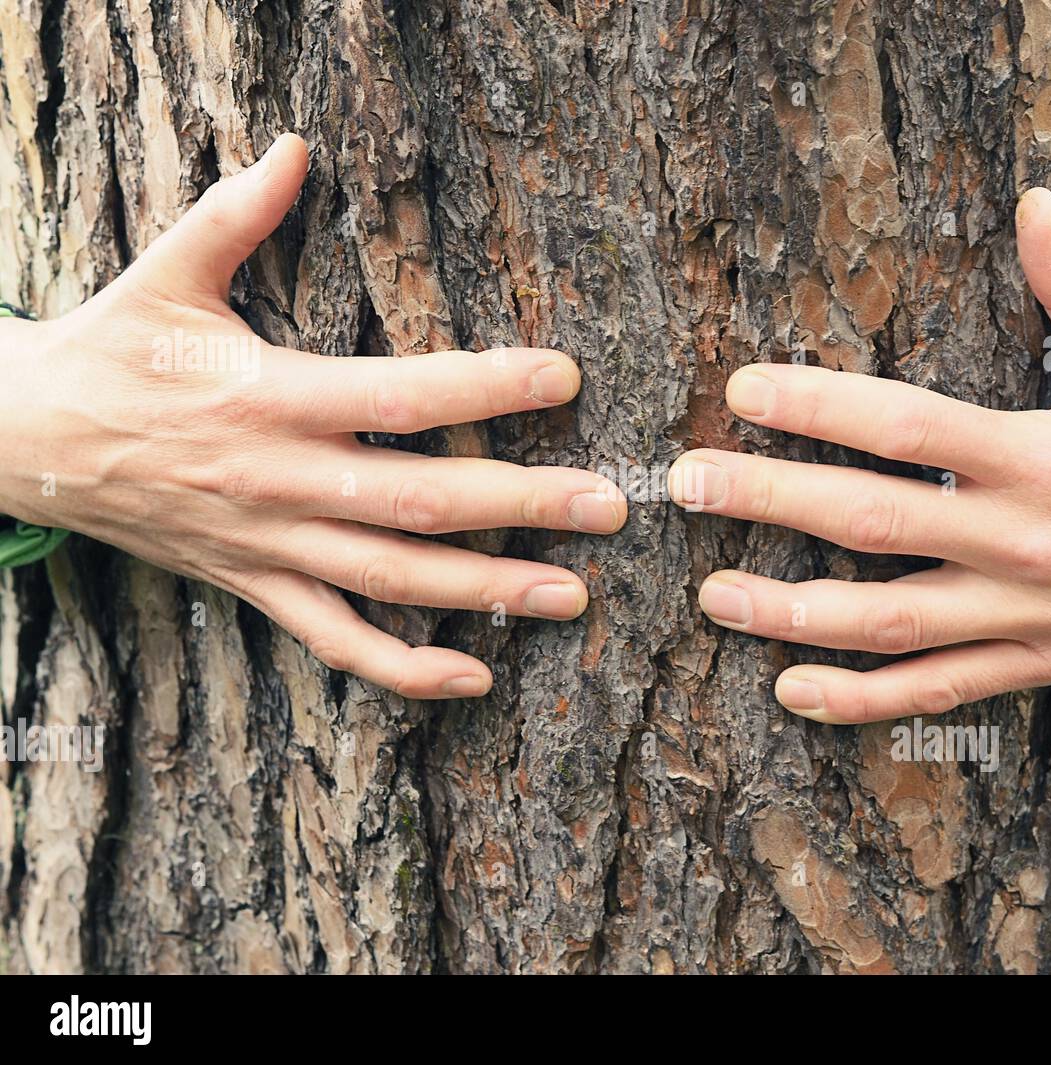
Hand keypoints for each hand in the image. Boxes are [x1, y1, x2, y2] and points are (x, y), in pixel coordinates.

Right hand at [0, 134, 626, 698]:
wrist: (28, 442)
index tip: (564, 377)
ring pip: (392, 581)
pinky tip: (472, 677)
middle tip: (609, 506)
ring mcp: (270, 546)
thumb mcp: (163, 275)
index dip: (487, 388)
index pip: (400, 396)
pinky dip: (403, 668)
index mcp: (268, 395)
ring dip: (487, 594)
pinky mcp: (256, 586)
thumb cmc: (111, 352)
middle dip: (521, 506)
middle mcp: (279, 480)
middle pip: (418, 500)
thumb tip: (294, 147)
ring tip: (572, 594)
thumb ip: (233, 215)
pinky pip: (336, 641)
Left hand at [668, 188, 1050, 723]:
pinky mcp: (1040, 664)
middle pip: (875, 523)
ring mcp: (1030, 614)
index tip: (742, 391)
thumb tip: (1031, 201)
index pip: (908, 428)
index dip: (817, 407)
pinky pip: (939, 691)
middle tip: (685, 485)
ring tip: (713, 595)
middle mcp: (1028, 540)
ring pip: (892, 624)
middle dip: (769, 501)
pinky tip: (792, 686)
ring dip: (792, 613)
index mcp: (1046, 455)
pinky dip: (863, 699)